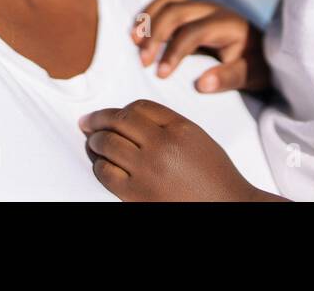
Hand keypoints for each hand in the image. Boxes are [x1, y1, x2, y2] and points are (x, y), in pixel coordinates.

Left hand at [79, 99, 270, 200]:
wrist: (227, 206)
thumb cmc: (215, 176)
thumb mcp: (197, 138)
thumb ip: (168, 125)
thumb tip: (132, 120)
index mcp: (179, 127)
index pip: (139, 107)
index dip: (120, 109)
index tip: (109, 113)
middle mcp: (162, 144)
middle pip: (119, 121)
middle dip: (98, 120)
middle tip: (87, 121)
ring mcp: (148, 169)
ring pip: (108, 144)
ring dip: (95, 141)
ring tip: (92, 142)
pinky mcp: (137, 194)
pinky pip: (106, 173)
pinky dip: (99, 166)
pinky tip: (101, 164)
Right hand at [131, 0, 270, 91]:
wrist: (265, 48)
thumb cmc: (257, 64)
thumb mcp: (251, 76)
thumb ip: (228, 79)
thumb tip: (201, 85)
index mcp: (227, 25)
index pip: (193, 31)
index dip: (175, 51)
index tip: (160, 75)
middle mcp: (212, 9)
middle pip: (176, 11)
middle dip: (155, 35)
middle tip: (143, 62)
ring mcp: (201, 5)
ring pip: (168, 1)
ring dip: (148, 19)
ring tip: (134, 42)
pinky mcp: (192, 8)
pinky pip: (166, 2)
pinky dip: (149, 13)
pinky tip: (139, 32)